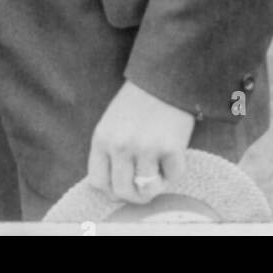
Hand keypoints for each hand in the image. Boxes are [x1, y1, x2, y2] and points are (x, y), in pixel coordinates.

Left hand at [87, 80, 194, 203]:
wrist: (164, 77)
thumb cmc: (137, 103)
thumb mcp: (112, 124)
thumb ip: (110, 153)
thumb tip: (114, 191)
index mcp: (102, 138)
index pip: (98, 182)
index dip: (111, 191)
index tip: (123, 188)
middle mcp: (120, 146)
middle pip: (122, 192)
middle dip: (134, 195)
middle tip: (145, 185)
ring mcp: (145, 148)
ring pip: (147, 190)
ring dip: (157, 184)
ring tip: (160, 167)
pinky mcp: (170, 148)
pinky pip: (173, 178)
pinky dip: (174, 170)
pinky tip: (173, 153)